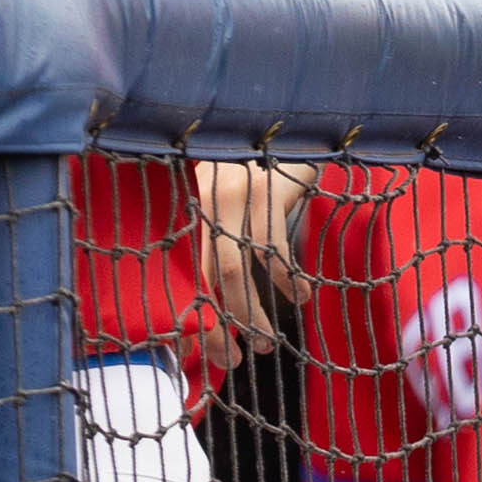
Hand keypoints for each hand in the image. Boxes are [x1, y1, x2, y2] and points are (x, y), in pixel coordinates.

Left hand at [192, 160, 300, 371]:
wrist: (277, 121)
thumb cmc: (251, 168)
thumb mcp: (221, 198)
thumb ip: (211, 239)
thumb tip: (208, 306)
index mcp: (185, 210)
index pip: (180, 276)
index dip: (189, 317)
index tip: (198, 353)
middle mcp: (200, 203)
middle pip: (202, 279)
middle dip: (216, 327)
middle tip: (231, 361)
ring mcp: (233, 195)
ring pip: (234, 271)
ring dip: (252, 314)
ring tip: (265, 344)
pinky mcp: (267, 189)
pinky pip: (274, 248)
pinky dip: (287, 279)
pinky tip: (301, 296)